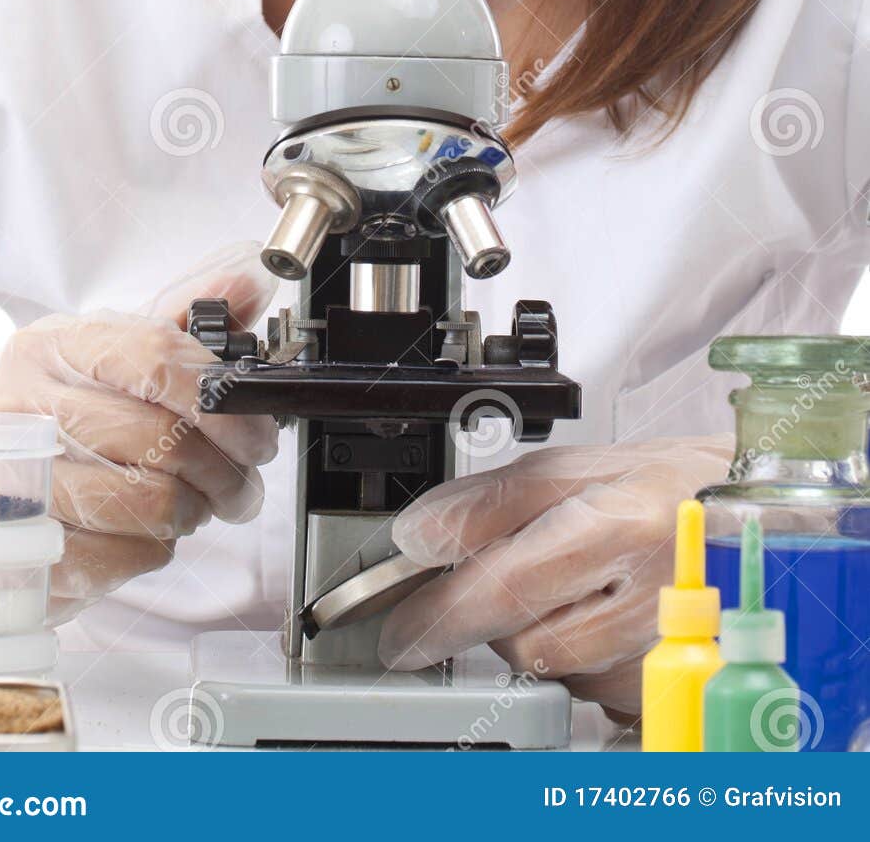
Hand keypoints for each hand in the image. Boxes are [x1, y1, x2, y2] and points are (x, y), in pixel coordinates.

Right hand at [0, 243, 278, 621]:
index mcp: (53, 345)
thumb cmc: (61, 418)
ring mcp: (14, 477)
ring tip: (195, 505)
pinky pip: (118, 555)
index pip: (157, 357)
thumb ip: (184, 317)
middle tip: (241, 484)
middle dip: (224, 469)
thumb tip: (249, 278)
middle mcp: (24, 403)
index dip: (224, 402)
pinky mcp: (19, 547)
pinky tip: (148, 533)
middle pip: (161, 435)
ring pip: (146, 500)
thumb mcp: (115, 355)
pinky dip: (152, 549)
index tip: (257, 433)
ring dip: (192, 511)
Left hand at [378, 437, 731, 719]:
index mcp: (619, 524)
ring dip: (536, 634)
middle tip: (476, 596)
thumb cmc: (671, 490)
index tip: (397, 630)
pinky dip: (577, 660)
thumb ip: (489, 501)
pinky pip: (591, 690)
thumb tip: (417, 535)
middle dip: (487, 618)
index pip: (504, 585)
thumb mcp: (577, 467)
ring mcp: (665, 653)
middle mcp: (647, 595)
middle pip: (523, 640)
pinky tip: (599, 619)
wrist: (759, 528)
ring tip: (566, 587)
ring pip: (554, 670)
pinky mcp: (675, 688)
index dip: (439, 614)